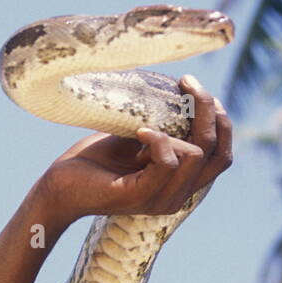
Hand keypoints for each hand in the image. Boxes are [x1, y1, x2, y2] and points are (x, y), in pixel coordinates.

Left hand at [33, 74, 232, 228]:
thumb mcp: (137, 137)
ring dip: (177, 128)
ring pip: (196, 156)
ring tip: (146, 122)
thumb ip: (164, 125)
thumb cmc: (94, 162)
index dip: (220, 121)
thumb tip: (183, 92)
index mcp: (182, 183)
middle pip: (219, 153)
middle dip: (208, 112)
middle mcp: (178, 195)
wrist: (59, 186)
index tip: (198, 90)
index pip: (222, 156)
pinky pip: (168, 163)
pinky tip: (139, 131)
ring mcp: (161, 199)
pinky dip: (158, 140)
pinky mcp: (140, 196)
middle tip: (187, 82)